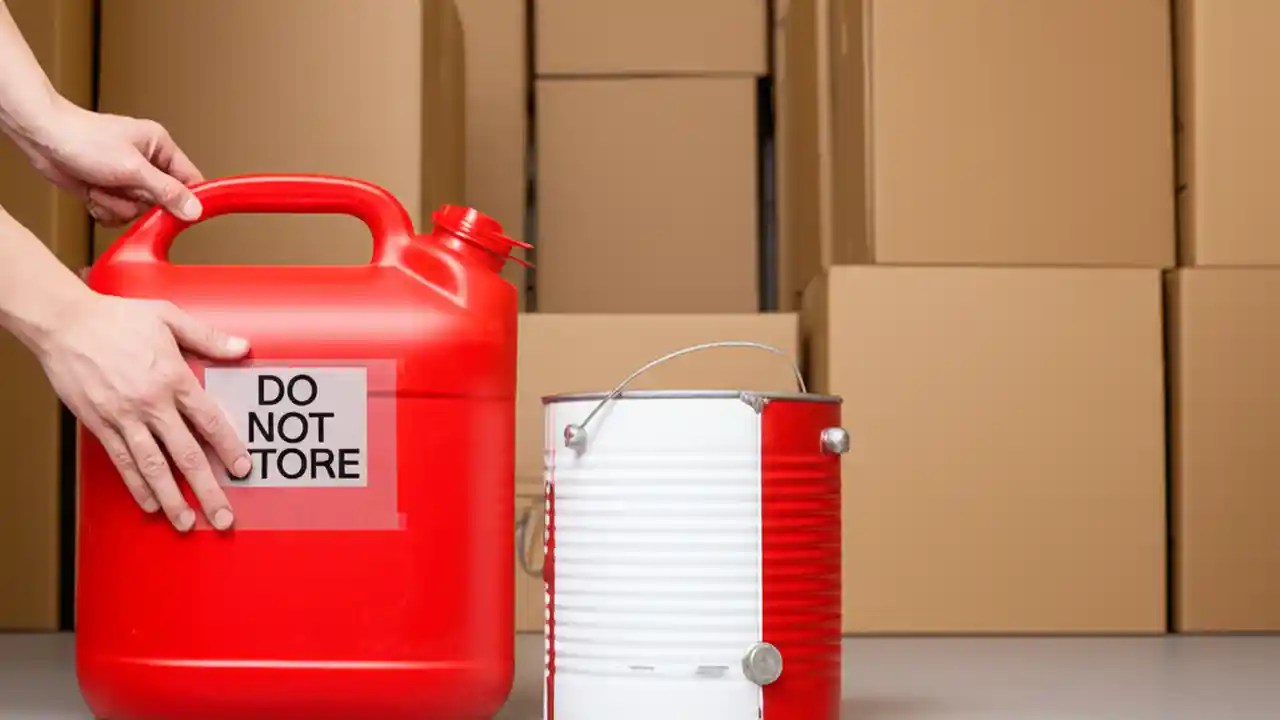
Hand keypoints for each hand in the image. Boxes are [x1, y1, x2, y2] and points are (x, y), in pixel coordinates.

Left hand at [7, 99, 202, 225]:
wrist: (42, 138)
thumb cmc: (83, 139)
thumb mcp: (133, 168)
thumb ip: (167, 191)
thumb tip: (194, 209)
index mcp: (160, 147)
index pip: (190, 179)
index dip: (188, 200)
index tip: (181, 216)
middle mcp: (147, 162)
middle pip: (162, 201)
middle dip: (139, 202)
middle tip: (124, 189)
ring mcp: (128, 178)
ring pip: (139, 211)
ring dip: (117, 206)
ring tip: (101, 187)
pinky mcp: (109, 189)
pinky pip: (119, 214)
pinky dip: (104, 209)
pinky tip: (92, 194)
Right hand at [36, 291, 251, 531]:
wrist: (65, 324)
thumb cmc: (117, 318)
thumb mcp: (168, 317)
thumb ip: (207, 337)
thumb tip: (241, 348)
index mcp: (174, 378)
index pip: (209, 421)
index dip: (229, 447)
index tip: (243, 469)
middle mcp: (151, 404)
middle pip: (185, 454)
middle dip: (207, 489)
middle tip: (223, 516)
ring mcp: (124, 418)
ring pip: (153, 467)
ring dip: (172, 498)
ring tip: (187, 523)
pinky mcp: (100, 425)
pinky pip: (122, 462)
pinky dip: (137, 486)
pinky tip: (150, 504)